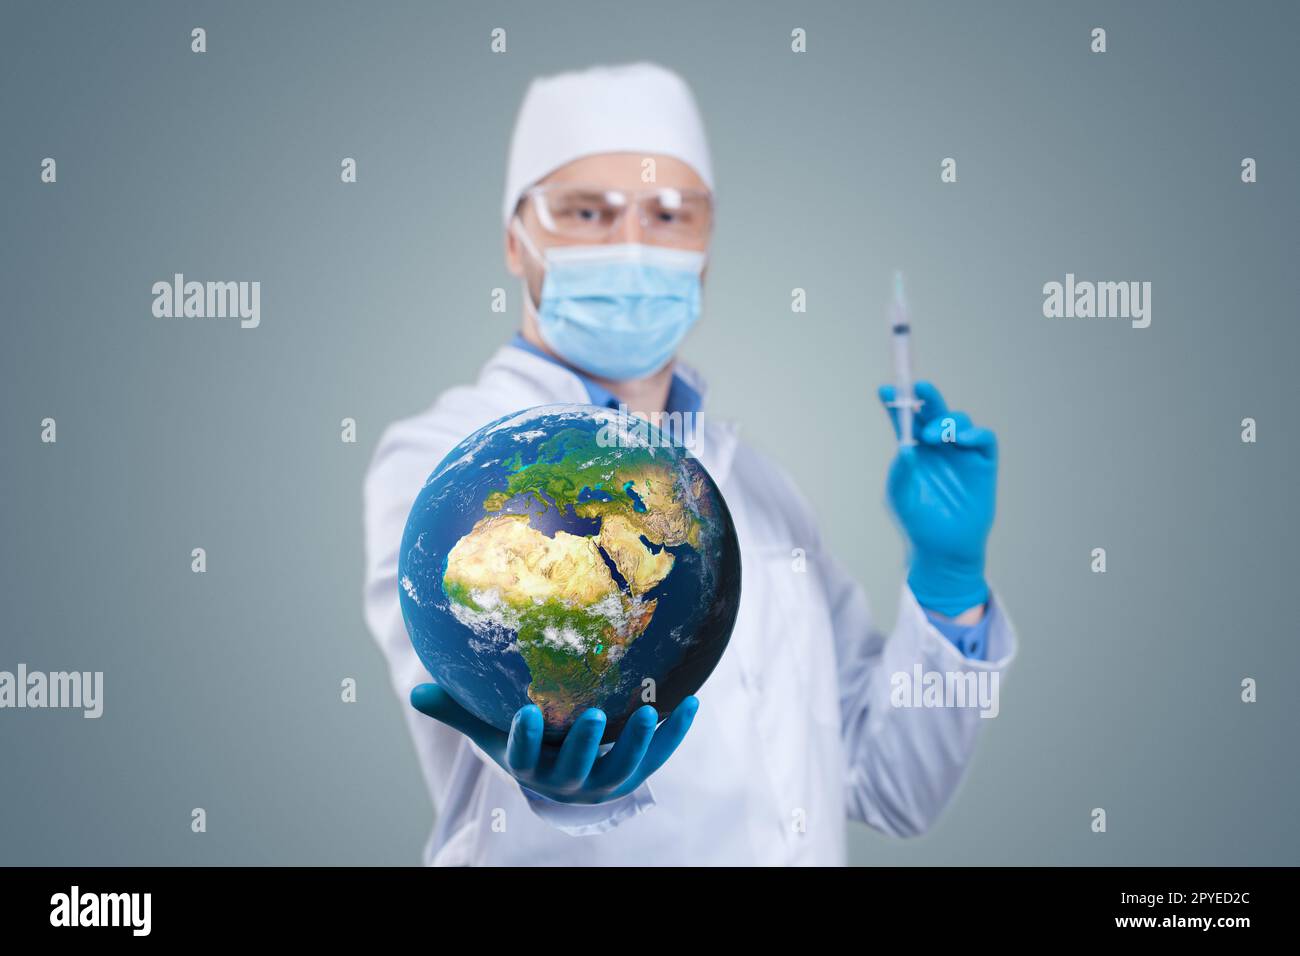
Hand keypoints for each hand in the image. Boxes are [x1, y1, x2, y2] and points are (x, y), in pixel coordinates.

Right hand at [410, 684, 697, 804]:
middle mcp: (567, 781)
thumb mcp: (488, 727)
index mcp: (530, 768)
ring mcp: (603, 780)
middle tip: (595, 715)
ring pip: (622, 773)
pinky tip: (690, 703)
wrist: (561, 770)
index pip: (522, 759)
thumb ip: (457, 711)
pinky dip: (674, 735)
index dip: (525, 739)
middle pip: (576, 771)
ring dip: (639, 745)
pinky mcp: (634, 773)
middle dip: (586, 745)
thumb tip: (415, 691)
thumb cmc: (523, 741)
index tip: (526, 713)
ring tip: (652, 712)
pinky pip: (658, 758)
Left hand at [878, 380, 997, 616]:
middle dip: (926, 397)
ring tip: (932, 435)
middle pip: (932, 412)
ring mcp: (961, 453)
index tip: (884, 390)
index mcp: (913, 451)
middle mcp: (937, 447)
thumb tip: (905, 447)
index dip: (896, 402)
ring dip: (946, 420)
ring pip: (958, 421)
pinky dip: (975, 432)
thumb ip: (900, 472)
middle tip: (917, 387)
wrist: (943, 550)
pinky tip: (962, 438)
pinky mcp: (983, 464)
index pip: (904, 420)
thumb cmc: (917, 523)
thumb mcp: (899, 497)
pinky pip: (984, 438)